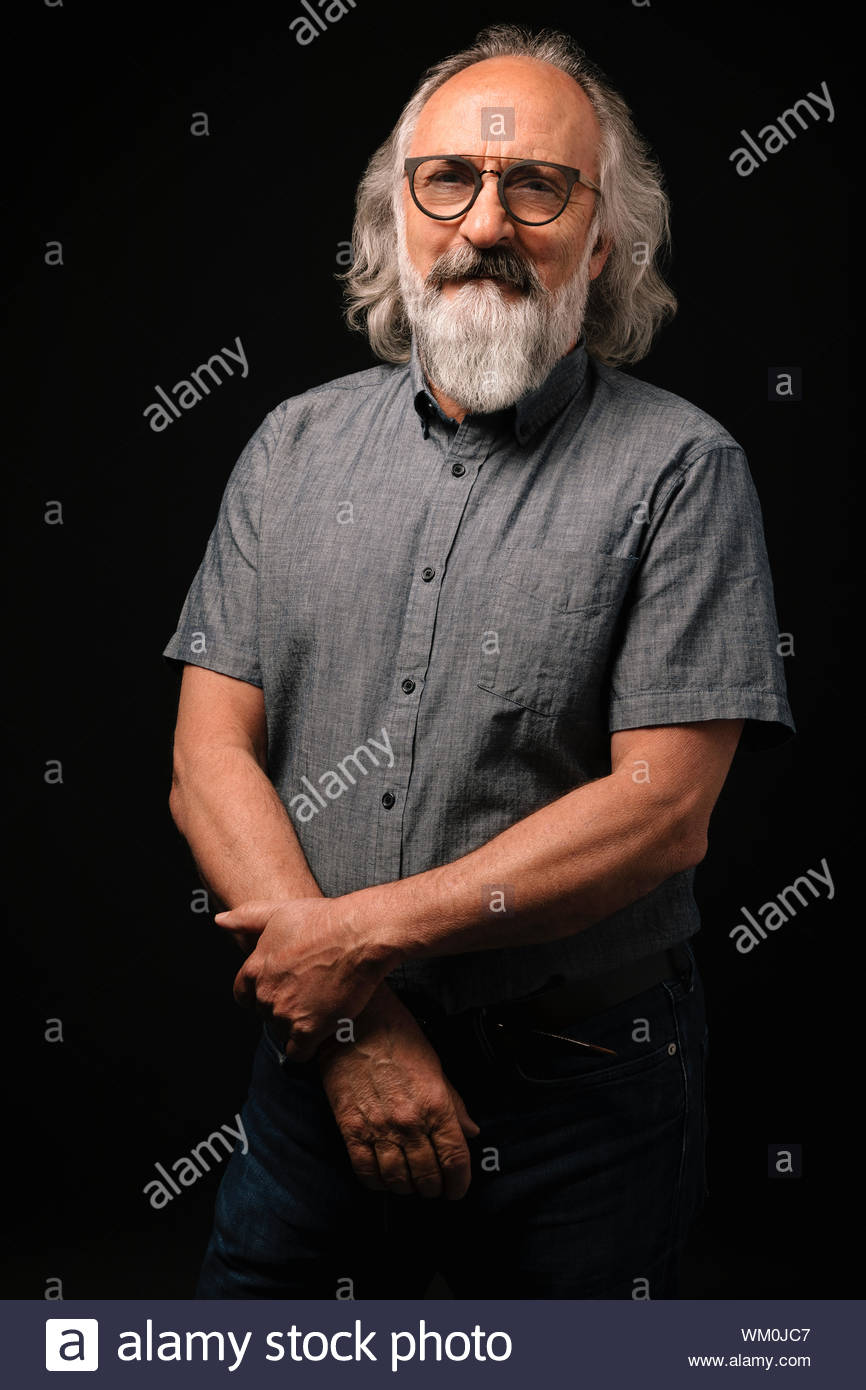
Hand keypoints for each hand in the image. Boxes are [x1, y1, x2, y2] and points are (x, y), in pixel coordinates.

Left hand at [214, 896, 395, 1061]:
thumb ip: (246, 918)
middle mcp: (265, 994)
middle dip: (282, 1006)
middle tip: (307, 994)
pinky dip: (307, 1047)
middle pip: (265, 1013)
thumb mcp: (279, 911)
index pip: (243, 995)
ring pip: (281, 1031)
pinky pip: (298, 1052)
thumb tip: (220, 920)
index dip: (260, 993)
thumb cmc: (323, 920)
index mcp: (255, 969)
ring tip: (319, 1009)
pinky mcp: (308, 1029)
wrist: (357, 935)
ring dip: (296, 1025)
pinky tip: (320, 1034)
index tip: (280, 988)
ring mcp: (285, 1013)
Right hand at [317, 985, 479, 1199]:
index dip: (460, 1182)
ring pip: (398, 1179)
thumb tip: (471, 1132)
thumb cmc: (397, 1038)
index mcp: (435, 1105)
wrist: (355, 1022)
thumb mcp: (435, 1067)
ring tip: (411, 1186)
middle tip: (434, 1188)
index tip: (457, 1190)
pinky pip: (365, 1170)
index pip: (455, 1159)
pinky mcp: (351, 1129)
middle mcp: (409, 1122)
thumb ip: (454, 1103)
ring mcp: (378, 1127)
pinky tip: (384, 1181)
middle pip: (428, 1175)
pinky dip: (377, 1183)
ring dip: (408, 1189)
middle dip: (434, 1188)